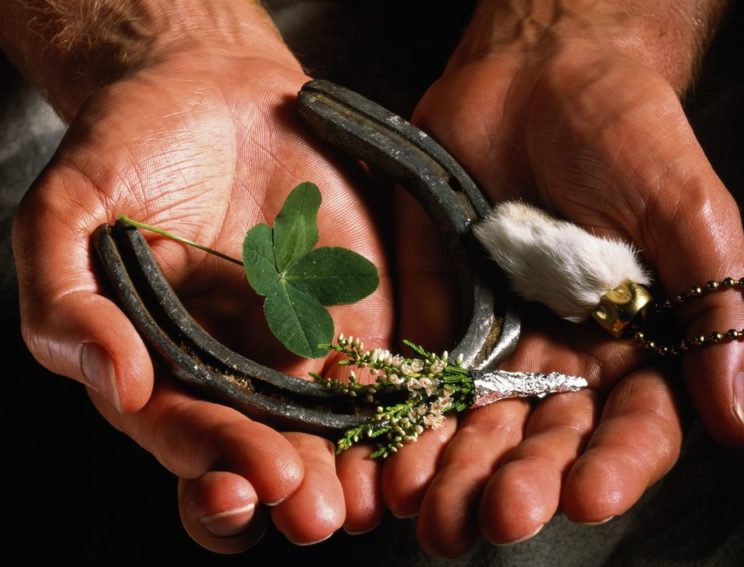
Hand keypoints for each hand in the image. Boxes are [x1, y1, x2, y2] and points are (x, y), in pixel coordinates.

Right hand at [11, 31, 393, 552]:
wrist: (216, 90)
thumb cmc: (134, 146)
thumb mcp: (69, 212)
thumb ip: (69, 301)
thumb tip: (117, 383)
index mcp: (160, 365)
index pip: (184, 439)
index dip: (209, 467)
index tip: (241, 483)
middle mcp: (233, 371)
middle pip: (264, 452)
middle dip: (290, 487)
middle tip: (313, 509)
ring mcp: (300, 347)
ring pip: (331, 430)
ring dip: (354, 469)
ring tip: (372, 496)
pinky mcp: (354, 314)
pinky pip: (383, 371)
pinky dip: (403, 407)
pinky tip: (418, 432)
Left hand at [371, 1, 743, 556]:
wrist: (535, 75)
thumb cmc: (625, 131)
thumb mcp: (686, 210)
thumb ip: (715, 309)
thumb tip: (736, 418)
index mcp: (635, 345)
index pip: (632, 428)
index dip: (616, 467)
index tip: (591, 497)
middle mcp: (564, 357)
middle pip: (545, 441)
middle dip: (522, 483)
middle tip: (497, 518)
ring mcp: (496, 340)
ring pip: (478, 425)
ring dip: (457, 471)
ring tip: (434, 509)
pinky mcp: (438, 313)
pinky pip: (420, 374)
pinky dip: (406, 418)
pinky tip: (392, 458)